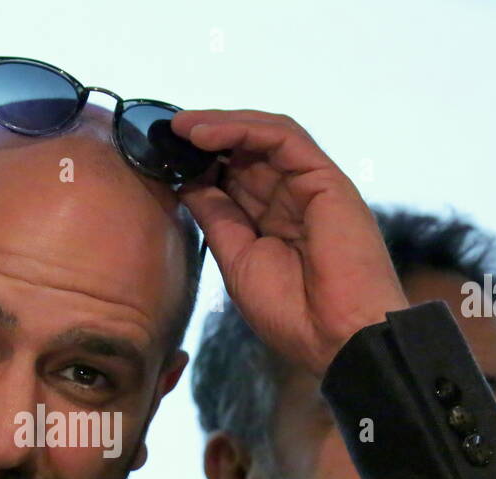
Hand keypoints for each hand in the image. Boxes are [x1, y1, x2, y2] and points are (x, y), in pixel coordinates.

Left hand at [171, 109, 408, 377]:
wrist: (335, 335)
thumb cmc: (289, 311)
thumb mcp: (236, 258)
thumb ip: (216, 216)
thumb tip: (185, 183)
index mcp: (269, 223)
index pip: (231, 179)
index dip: (197, 164)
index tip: (160, 157)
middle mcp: (290, 199)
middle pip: (245, 152)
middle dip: (203, 139)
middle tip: (164, 132)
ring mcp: (308, 186)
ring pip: (263, 136)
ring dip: (219, 126)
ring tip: (180, 127)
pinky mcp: (324, 177)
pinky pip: (282, 137)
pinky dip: (243, 129)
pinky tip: (205, 134)